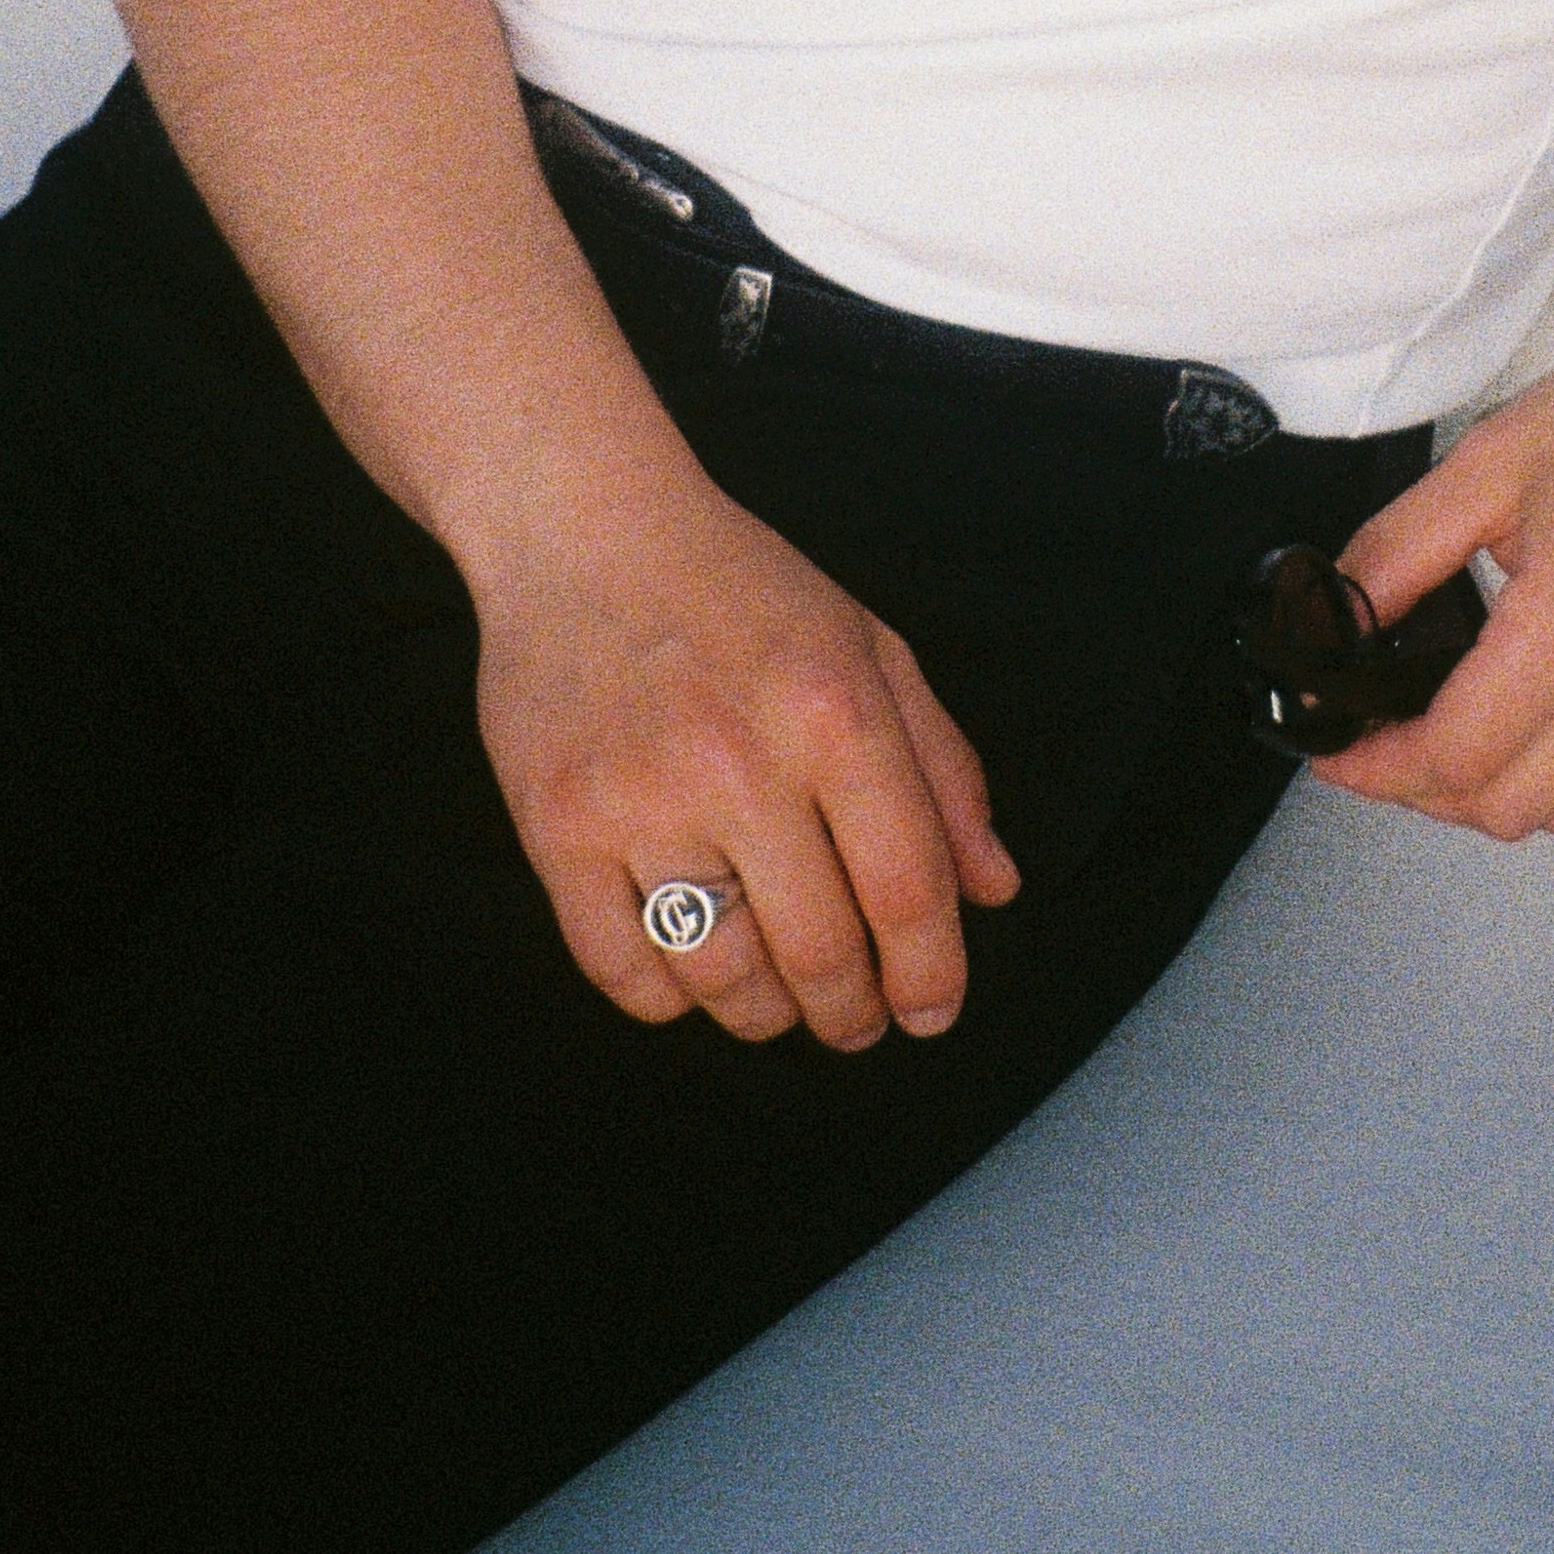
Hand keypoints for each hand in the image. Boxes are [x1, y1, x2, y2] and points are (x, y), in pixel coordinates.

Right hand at [470, 464, 1019, 1047]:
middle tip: (856, 1024)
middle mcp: (741, 761)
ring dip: (768, 1017)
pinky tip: (694, 974)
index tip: (932, 1012)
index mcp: (835, 713)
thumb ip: (944, 771)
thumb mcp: (870, 649)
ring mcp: (640, 798)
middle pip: (820, 952)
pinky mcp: (558, 826)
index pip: (908, 890)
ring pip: (723, 977)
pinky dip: (670, 1000)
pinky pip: (624, 969)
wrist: (583, 529)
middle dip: (852, 1014)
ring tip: (781, 1005)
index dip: (932, 974)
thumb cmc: (740, 591)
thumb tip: (994, 889)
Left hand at [1313, 301, 1553, 841]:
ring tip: (1461, 732)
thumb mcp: (1493, 458)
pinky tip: (1541, 720)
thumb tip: (1336, 623)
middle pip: (1508, 809)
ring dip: (1498, 792)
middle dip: (1425, 790)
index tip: (1338, 747)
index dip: (1377, 768)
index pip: (1457, 755)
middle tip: (1387, 740)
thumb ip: (1398, 551)